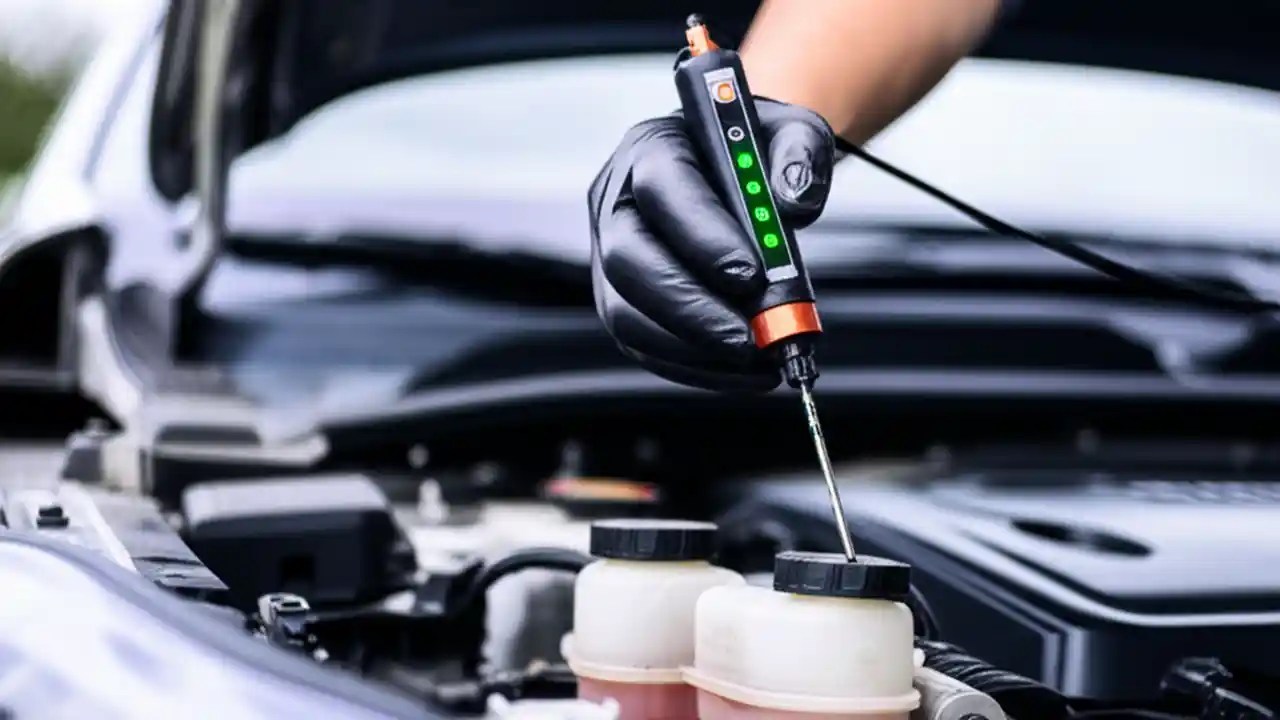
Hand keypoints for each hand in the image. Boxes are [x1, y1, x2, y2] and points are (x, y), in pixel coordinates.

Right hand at [588, 98, 834, 391]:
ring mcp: (610, 256)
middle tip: (749, 339)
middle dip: (691, 309)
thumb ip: (800, 155)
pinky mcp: (621, 299)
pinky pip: (643, 344)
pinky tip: (739, 370)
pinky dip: (692, 366)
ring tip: (754, 360)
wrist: (736, 173)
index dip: (703, 238)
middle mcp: (616, 202)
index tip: (752, 278)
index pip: (662, 190)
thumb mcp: (791, 133)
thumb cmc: (755, 153)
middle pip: (629, 262)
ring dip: (692, 348)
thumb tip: (794, 203)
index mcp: (652, 148)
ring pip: (626, 314)